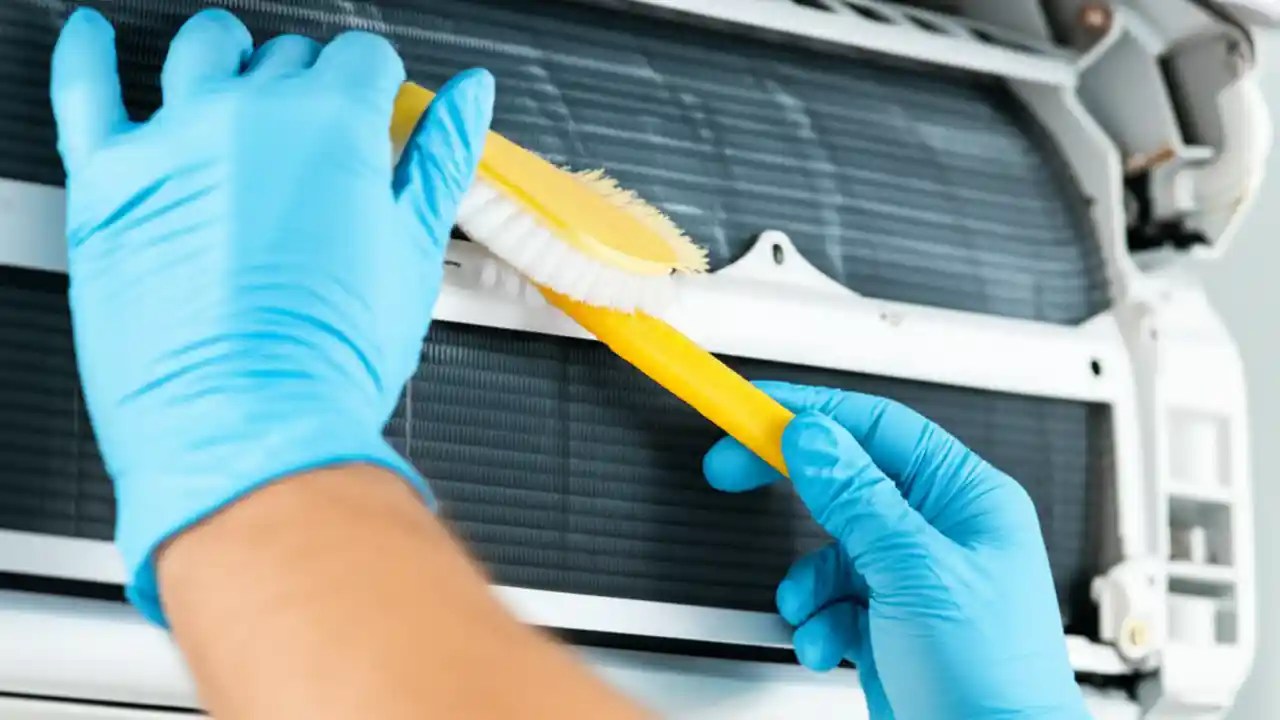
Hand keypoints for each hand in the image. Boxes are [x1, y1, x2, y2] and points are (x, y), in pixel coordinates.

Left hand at [51, 7, 493, 623]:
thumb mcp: (414, 252)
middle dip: (308, 85)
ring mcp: (174, 140)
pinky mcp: (108, 178)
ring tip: (232, 87)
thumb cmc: (329, 360)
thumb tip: (468, 96)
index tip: (370, 110)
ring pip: (201, 51)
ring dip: (226, 57)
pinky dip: (90, 56)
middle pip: (287, 56)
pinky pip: (84, 88)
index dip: (374, 85)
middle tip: (313, 140)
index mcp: (335, 124)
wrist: (250, 427)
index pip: (362, 59)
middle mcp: (252, 114)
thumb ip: (442, 157)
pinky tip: (100, 46)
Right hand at [704, 382, 1088, 719]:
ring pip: (829, 549)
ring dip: (805, 582)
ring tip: (806, 608)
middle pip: (846, 481)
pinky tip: (828, 644)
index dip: (811, 411)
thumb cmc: (994, 679)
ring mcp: (914, 579)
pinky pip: (832, 601)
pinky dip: (817, 623)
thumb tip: (812, 436)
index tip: (755, 407)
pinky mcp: (891, 624)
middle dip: (791, 487)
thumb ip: (856, 498)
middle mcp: (942, 532)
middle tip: (732, 471)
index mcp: (967, 499)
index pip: (878, 427)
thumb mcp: (916, 571)